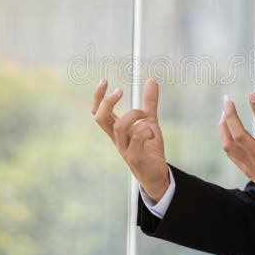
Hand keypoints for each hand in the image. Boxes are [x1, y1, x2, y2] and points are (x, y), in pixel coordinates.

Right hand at [92, 78, 169, 200]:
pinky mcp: (135, 157)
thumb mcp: (150, 122)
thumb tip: (150, 80)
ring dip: (133, 115)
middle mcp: (117, 138)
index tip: (104, 80)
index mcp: (116, 129)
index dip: (98, 96)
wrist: (156, 174)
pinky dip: (145, 131)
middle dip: (107, 102)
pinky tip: (152, 133)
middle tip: (119, 91)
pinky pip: (136, 140)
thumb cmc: (149, 148)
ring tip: (145, 115)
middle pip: (100, 118)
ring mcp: (124, 148)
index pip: (98, 112)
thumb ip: (149, 103)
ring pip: (118, 128)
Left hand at [218, 92, 254, 215]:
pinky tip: (225, 127)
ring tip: (225, 110)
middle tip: (228, 99)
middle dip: (230, 115)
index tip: (251, 95)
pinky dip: (224, 138)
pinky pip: (229, 153)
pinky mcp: (246, 169)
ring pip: (230, 144)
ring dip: (224, 126)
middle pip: (239, 135)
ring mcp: (251, 164)